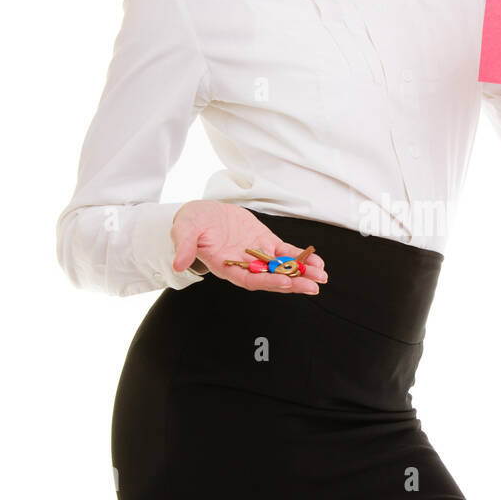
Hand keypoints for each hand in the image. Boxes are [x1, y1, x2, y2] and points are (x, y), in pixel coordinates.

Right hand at [170, 201, 328, 293]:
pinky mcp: (266, 242)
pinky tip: (317, 262)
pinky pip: (286, 253)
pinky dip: (301, 257)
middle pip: (271, 278)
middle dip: (293, 282)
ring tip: (322, 275)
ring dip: (303, 272)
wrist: (202, 214)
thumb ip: (184, 246)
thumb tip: (178, 263)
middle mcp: (244, 265)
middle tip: (314, 286)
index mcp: (225, 266)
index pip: (248, 279)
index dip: (266, 281)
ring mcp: (257, 255)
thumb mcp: (184, 230)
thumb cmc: (191, 223)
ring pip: (282, 267)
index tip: (284, 283)